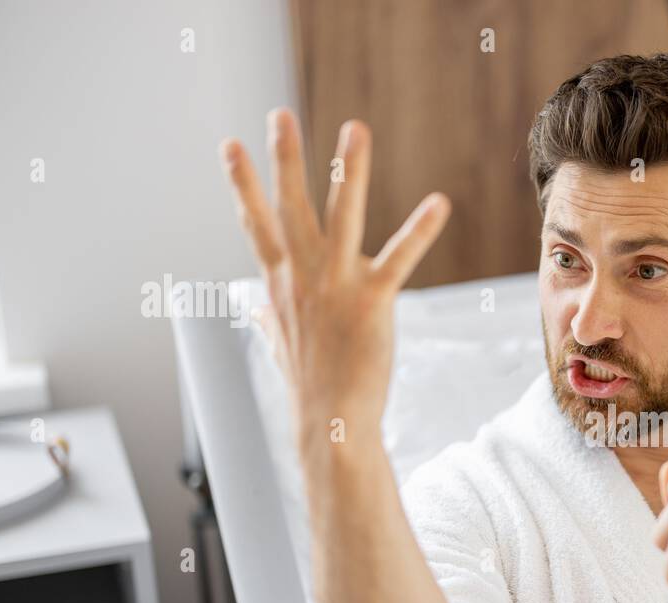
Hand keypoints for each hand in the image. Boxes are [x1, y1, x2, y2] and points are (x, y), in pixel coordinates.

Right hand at [218, 108, 450, 458]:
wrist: (330, 424)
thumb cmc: (310, 388)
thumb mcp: (281, 347)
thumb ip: (268, 319)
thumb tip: (256, 309)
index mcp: (281, 284)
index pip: (256, 225)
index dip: (242, 184)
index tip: (229, 145)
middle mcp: (303, 278)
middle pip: (288, 207)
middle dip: (283, 158)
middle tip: (279, 113)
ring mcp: (335, 286)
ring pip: (339, 215)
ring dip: (347, 170)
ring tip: (354, 128)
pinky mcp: (371, 302)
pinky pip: (399, 258)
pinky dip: (419, 230)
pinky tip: (438, 203)